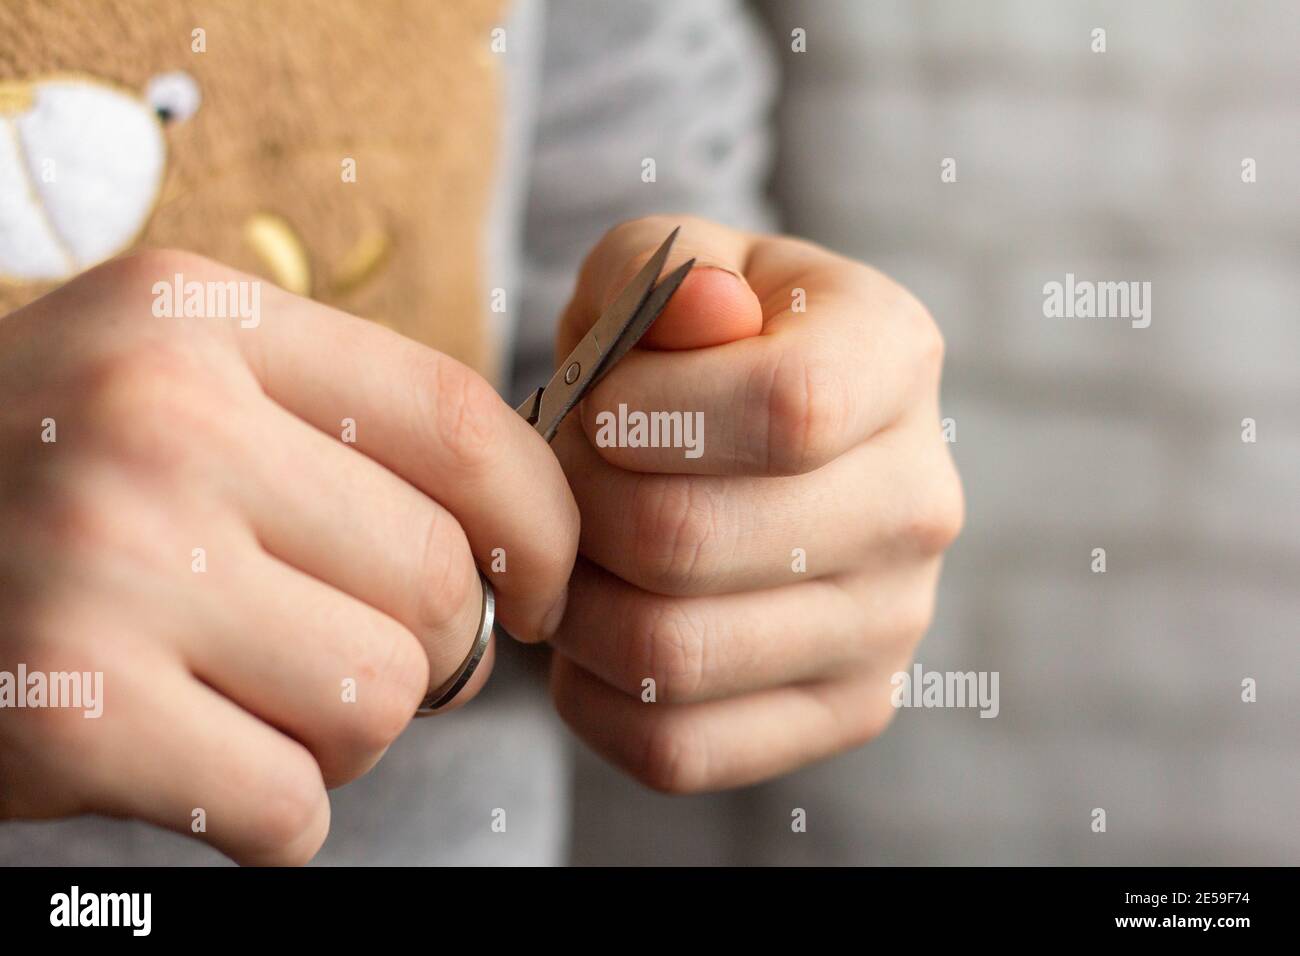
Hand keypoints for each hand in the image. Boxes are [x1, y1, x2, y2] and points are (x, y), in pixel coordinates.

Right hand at [0, 251, 576, 862]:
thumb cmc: (47, 473)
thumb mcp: (175, 383)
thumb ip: (340, 432)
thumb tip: (520, 560)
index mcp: (202, 319)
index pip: (458, 420)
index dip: (543, 523)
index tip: (547, 588)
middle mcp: (158, 422)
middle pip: (436, 577)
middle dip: (437, 646)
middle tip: (367, 653)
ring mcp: (107, 566)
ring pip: (379, 698)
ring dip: (350, 729)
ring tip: (263, 698)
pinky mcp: (71, 712)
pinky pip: (288, 804)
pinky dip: (277, 810)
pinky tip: (206, 761)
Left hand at [545, 216, 962, 791]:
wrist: (754, 444)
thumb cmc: (692, 348)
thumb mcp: (666, 270)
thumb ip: (661, 269)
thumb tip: (707, 312)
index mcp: (895, 359)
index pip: (785, 408)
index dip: (642, 413)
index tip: (599, 407)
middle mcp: (918, 501)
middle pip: (689, 541)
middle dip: (577, 508)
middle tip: (561, 485)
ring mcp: (894, 622)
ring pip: (670, 655)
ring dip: (574, 604)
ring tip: (572, 555)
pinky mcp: (849, 711)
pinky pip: (677, 749)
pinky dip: (594, 698)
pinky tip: (598, 632)